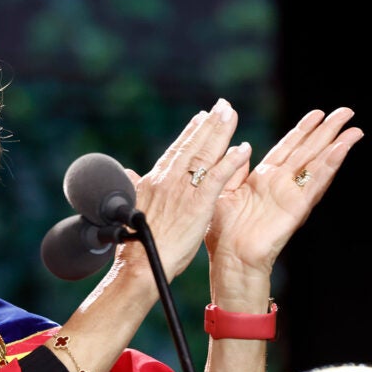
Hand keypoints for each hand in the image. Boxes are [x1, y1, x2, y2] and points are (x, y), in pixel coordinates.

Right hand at [120, 99, 252, 278]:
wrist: (138, 265)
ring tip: (232, 114)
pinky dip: (232, 161)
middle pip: (192, 145)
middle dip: (209, 124)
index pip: (176, 151)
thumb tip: (127, 173)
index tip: (201, 117)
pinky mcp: (198, 203)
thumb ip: (133, 187)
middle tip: (223, 106)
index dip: (190, 133)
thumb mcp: (129, 209)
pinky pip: (218, 176)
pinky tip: (244, 149)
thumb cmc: (133, 245)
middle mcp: (167, 179)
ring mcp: (183, 190)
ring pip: (205, 154)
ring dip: (220, 132)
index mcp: (153, 181)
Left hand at [205, 107, 363, 275]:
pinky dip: (329, 165)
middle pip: (308, 150)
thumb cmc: (223, 232)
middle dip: (327, 131)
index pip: (288, 148)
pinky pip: (315, 183)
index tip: (318, 114)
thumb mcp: (224, 192)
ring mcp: (291, 195)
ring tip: (354, 128)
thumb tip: (242, 147)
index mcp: (263, 178)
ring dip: (336, 145)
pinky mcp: (297, 207)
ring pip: (318, 163)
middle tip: (346, 111)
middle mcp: (281, 184)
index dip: (303, 130)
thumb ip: (234, 170)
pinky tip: (341, 150)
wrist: (230, 258)